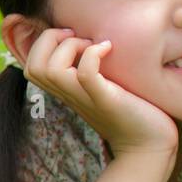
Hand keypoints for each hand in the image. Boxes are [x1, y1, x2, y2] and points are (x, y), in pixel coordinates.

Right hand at [23, 26, 178, 158]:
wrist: (150, 146)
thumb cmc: (133, 113)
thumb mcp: (106, 87)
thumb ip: (95, 71)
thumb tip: (94, 41)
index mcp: (67, 91)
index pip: (31, 65)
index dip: (44, 43)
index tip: (73, 36)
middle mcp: (71, 95)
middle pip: (33, 66)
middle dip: (49, 40)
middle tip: (79, 37)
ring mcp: (86, 99)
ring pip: (50, 70)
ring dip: (69, 47)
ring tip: (93, 45)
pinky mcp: (106, 100)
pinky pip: (85, 75)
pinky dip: (92, 55)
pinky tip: (109, 48)